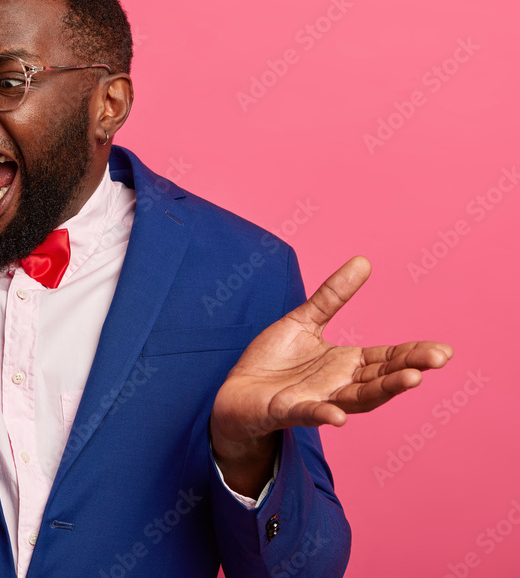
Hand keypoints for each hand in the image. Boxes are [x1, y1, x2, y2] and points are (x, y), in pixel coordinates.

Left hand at [210, 256, 451, 493]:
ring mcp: (316, 400)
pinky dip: (323, 415)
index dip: (413, 354)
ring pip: (355, 398)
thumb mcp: (303, 321)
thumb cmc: (273, 362)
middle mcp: (338, 385)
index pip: (387, 358)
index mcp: (345, 364)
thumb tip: (363, 261)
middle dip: (408, 369)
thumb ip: (332, 296)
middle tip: (436, 360)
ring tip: (410, 380)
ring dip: (382, 390)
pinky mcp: (287, 411)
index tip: (444, 350)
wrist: (235, 394)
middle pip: (380, 378)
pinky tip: (338, 418)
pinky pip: (308, 415)